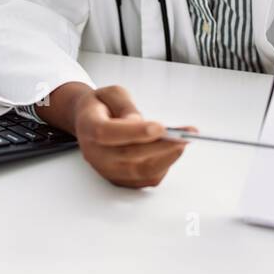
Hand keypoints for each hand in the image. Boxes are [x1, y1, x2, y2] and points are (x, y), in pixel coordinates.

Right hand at [69, 85, 192, 188]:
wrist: (89, 123)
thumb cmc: (102, 106)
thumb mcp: (111, 93)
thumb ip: (124, 106)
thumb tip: (139, 123)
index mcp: (88, 127)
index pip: (107, 133)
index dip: (134, 132)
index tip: (160, 127)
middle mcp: (95, 153)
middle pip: (128, 156)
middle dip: (160, 146)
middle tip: (184, 136)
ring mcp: (106, 170)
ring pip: (139, 171)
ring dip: (166, 158)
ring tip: (185, 142)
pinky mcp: (119, 180)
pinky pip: (145, 179)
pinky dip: (163, 167)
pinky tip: (174, 152)